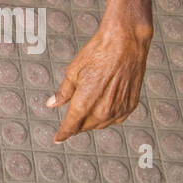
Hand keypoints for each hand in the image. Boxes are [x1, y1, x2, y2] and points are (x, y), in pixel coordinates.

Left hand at [48, 21, 151, 142]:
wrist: (125, 44)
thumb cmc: (97, 53)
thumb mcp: (73, 71)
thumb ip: (63, 92)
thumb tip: (51, 104)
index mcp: (84, 103)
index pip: (71, 126)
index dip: (63, 133)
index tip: (57, 139)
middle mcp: (102, 111)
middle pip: (85, 127)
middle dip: (76, 125)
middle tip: (70, 119)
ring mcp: (118, 110)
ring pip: (101, 124)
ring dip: (91, 122)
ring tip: (86, 110)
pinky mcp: (131, 105)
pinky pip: (116, 119)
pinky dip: (107, 117)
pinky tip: (103, 107)